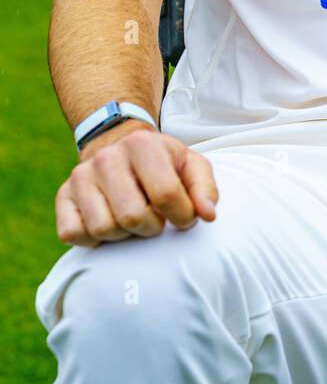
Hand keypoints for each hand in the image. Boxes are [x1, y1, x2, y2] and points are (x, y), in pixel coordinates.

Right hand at [55, 121, 218, 246]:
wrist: (119, 147)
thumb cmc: (163, 164)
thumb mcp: (190, 166)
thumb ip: (205, 190)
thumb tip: (207, 215)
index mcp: (142, 144)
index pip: (167, 195)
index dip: (182, 216)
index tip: (184, 216)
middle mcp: (107, 157)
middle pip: (133, 217)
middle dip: (152, 228)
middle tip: (155, 218)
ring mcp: (81, 176)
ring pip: (104, 229)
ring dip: (124, 234)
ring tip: (132, 218)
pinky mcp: (63, 196)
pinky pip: (73, 233)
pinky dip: (93, 239)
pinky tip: (109, 222)